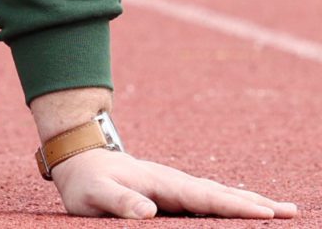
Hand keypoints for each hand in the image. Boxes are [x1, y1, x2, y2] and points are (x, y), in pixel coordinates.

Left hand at [50, 148, 296, 219]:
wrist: (79, 158)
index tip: (265, 212)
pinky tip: (248, 205)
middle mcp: (175, 182)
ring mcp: (177, 185)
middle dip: (257, 203)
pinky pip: (210, 198)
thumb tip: (147, 211)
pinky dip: (233, 201)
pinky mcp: (174, 191)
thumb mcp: (94, 194)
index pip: (205, 198)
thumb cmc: (86, 182)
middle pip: (222, 194)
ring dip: (251, 201)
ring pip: (220, 194)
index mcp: (161, 184)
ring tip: (283, 208)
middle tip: (291, 212)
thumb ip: (119, 201)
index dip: (235, 207)